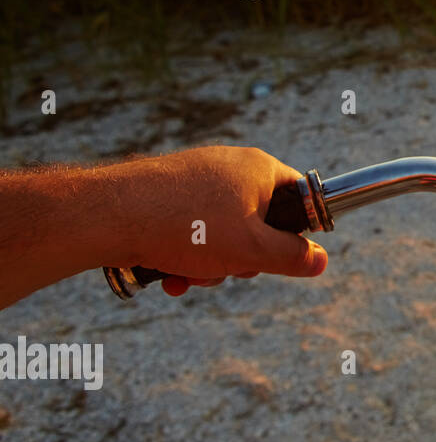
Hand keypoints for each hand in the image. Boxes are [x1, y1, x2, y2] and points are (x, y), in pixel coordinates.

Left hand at [108, 146, 327, 295]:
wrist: (108, 215)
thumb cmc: (187, 227)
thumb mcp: (252, 251)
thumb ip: (292, 257)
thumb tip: (321, 261)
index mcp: (258, 169)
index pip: (297, 195)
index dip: (295, 230)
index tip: (279, 254)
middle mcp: (229, 165)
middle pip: (257, 219)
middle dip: (243, 255)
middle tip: (229, 270)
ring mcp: (195, 176)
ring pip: (220, 229)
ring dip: (210, 262)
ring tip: (188, 275)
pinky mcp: (165, 190)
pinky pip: (189, 226)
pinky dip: (184, 253)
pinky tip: (169, 274)